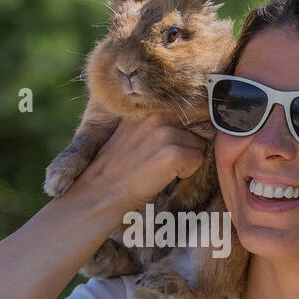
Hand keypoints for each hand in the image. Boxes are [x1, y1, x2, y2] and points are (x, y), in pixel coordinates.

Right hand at [73, 111, 208, 211]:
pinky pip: (198, 159)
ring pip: (199, 144)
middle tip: (162, 160)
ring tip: (161, 168)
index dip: (190, 125)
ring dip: (187, 158)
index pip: (187, 106)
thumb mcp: (131, 134)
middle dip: (188, 144)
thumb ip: (155, 123)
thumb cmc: (116, 169)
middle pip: (197, 125)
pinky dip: (188, 172)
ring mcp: (165, 134)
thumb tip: (188, 119)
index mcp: (146, 109)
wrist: (100, 193)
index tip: (178, 141)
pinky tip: (166, 176)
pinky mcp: (172, 154)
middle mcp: (156, 115)